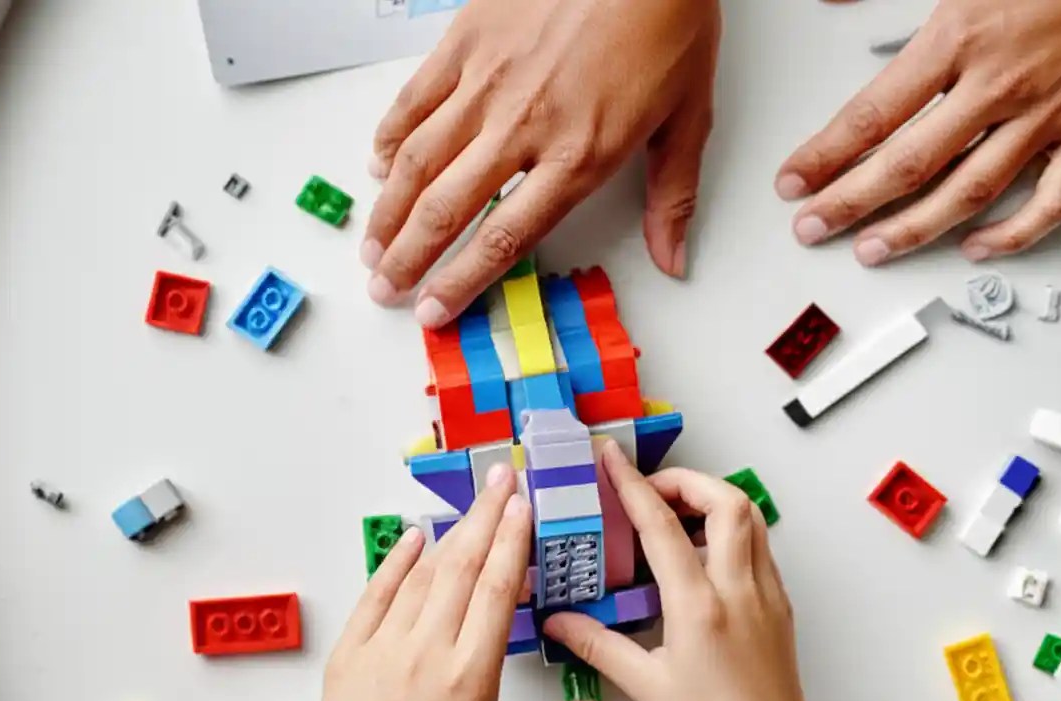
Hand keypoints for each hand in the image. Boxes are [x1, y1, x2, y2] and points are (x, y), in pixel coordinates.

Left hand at [320, 465, 610, 700]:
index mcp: (469, 675)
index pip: (496, 587)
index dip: (512, 539)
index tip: (523, 505)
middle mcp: (425, 652)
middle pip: (462, 566)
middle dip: (486, 514)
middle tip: (502, 477)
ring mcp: (382, 649)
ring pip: (422, 574)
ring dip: (450, 530)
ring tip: (472, 502)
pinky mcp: (347, 654)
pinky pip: (374, 594)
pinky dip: (396, 561)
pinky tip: (413, 538)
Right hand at [363, 0, 720, 326]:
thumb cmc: (668, 23)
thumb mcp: (688, 118)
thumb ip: (671, 197)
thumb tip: (673, 259)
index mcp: (579, 155)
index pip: (504, 238)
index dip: (460, 282)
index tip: (432, 311)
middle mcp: (524, 124)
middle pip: (447, 208)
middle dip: (407, 258)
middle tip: (383, 287)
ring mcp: (488, 80)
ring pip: (418, 160)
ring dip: (388, 211)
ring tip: (371, 245)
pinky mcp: (467, 39)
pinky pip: (415, 97)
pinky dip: (389, 135)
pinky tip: (377, 165)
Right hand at [544, 444, 809, 700]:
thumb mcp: (646, 687)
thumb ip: (599, 646)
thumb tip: (562, 623)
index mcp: (700, 607)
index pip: (661, 525)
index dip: (632, 484)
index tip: (614, 461)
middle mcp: (739, 591)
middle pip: (724, 500)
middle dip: (685, 479)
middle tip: (652, 486)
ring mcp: (766, 594)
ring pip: (750, 517)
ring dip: (713, 500)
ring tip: (678, 512)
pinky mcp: (779, 605)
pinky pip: (760, 546)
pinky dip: (732, 530)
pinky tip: (707, 552)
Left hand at [776, 0, 1060, 264]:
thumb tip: (834, 3)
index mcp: (960, 36)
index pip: (871, 115)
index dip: (824, 157)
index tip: (793, 183)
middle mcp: (1001, 83)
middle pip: (908, 163)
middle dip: (849, 203)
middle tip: (813, 228)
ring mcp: (1050, 114)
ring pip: (969, 192)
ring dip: (913, 230)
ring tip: (871, 249)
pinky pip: (1052, 203)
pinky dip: (1013, 235)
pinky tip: (975, 247)